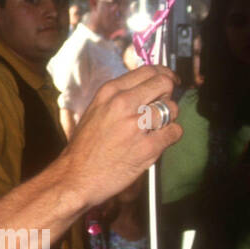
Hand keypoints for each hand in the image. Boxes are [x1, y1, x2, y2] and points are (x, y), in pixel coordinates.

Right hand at [62, 66, 180, 208]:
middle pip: (164, 84)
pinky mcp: (148, 147)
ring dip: (170, 118)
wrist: (75, 178)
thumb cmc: (84, 148)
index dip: (164, 75)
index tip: (169, 82)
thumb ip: (120, 98)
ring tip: (157, 129)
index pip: (148, 70)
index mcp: (110, 92)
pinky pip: (175, 132)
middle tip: (165, 107)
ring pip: (172, 108)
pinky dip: (171, 136)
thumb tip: (147, 90)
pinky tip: (159, 142)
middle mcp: (123, 103)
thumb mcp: (96, 111)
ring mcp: (136, 125)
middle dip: (169, 94)